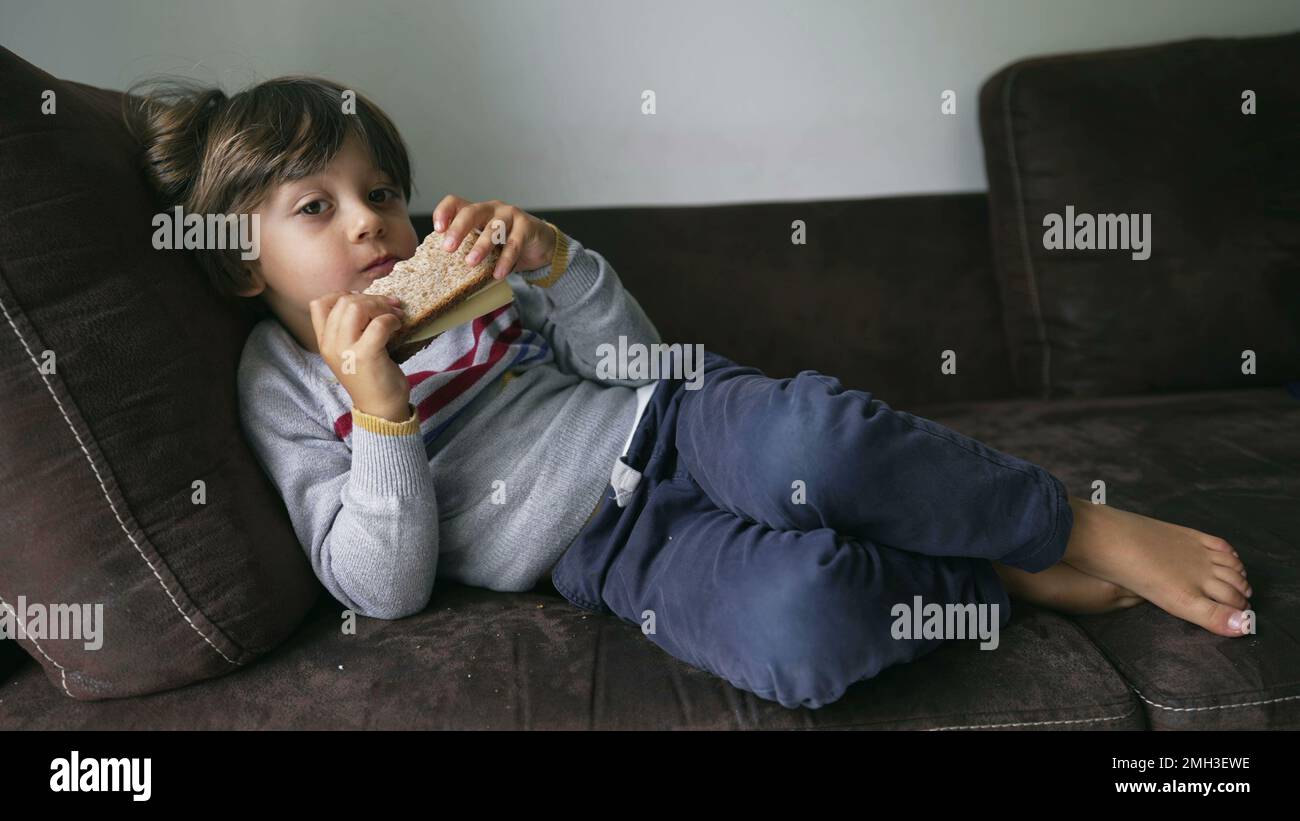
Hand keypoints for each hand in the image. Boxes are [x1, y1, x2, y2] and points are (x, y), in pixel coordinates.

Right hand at [309, 291, 411, 422]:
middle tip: (391, 306)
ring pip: (357, 308)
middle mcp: (330, 345)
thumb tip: (367, 300)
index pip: (319, 304)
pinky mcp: (366, 356)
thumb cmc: (370, 378)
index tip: (365, 301)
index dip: (343, 294)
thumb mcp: (350, 352)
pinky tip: (398, 326)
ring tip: (396, 315)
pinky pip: (379, 324)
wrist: (380, 410)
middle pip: (344, 301)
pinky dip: (392, 319)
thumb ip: (349, 329)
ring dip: (381, 306)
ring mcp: (346, 350)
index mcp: (324, 342)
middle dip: (371, 298)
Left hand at [432, 195, 556, 279]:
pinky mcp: (526, 226)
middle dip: (458, 229)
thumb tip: (445, 271)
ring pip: (493, 228)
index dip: (444, 212)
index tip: (437, 229)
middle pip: (471, 212)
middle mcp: (491, 209)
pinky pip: (514, 243)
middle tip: (448, 248)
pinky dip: (505, 260)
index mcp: (477, 212)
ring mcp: (510, 215)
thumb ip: (470, 250)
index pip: (456, 203)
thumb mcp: (486, 245)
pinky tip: (498, 273)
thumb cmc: (507, 245)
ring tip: (471, 262)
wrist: (541, 246)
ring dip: (481, 246)